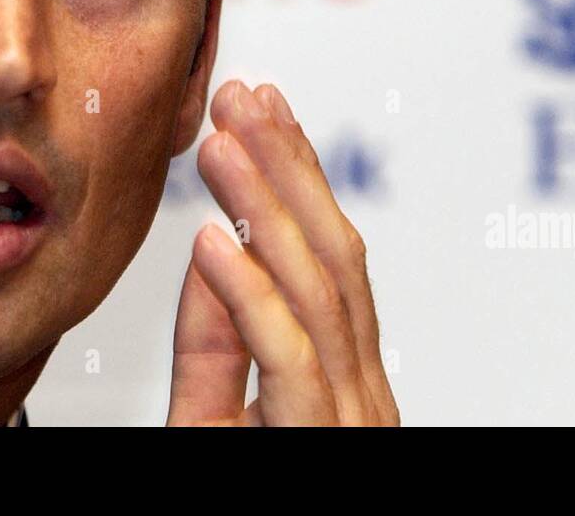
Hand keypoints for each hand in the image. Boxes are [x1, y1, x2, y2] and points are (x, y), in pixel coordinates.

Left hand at [167, 80, 399, 425]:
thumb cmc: (237, 498)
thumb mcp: (214, 417)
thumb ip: (214, 347)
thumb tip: (213, 246)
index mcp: (346, 379)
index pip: (330, 257)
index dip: (298, 176)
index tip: (263, 111)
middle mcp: (360, 394)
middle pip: (333, 257)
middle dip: (286, 168)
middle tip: (242, 99)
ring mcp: (348, 419)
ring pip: (314, 294)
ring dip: (265, 211)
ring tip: (219, 147)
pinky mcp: (315, 443)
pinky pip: (287, 357)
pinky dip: (251, 295)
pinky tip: (214, 244)